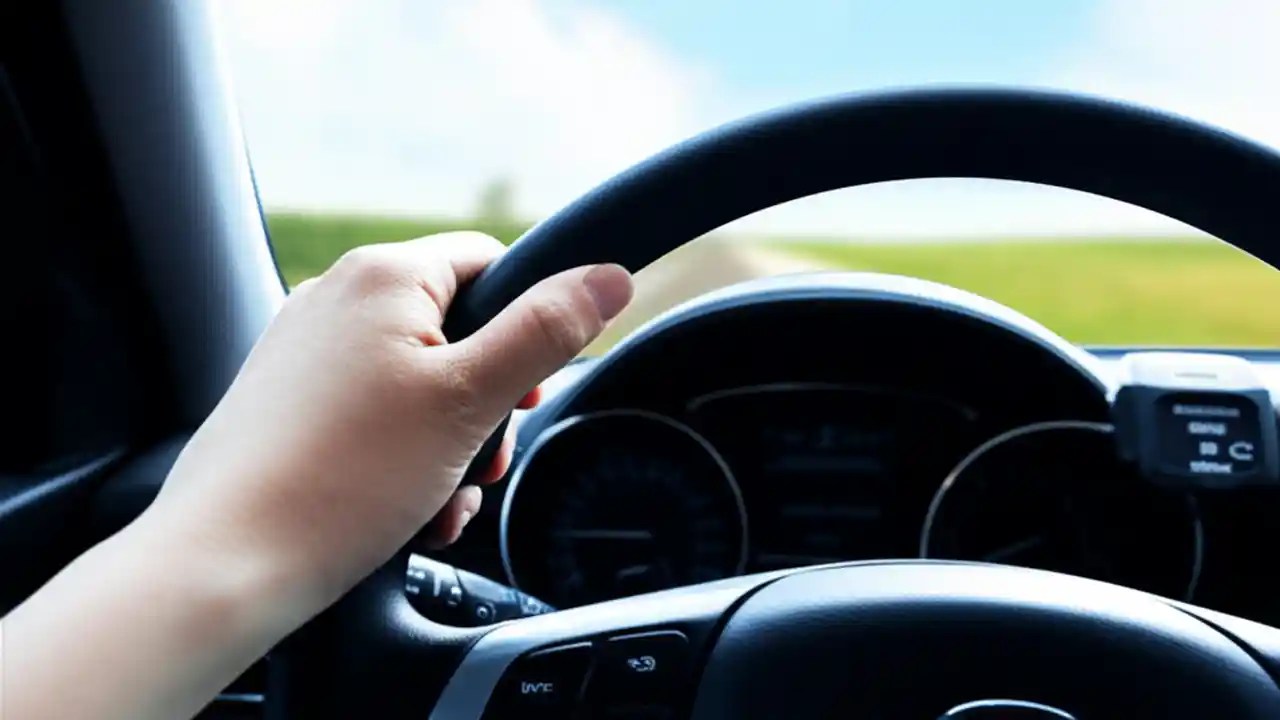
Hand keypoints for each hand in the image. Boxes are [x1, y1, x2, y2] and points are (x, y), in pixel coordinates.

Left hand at [143, 232, 631, 621]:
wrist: (229, 562)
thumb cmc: (342, 479)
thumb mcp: (471, 399)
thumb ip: (547, 331)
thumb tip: (608, 277)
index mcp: (384, 275)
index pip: (492, 262)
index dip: (529, 325)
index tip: (532, 389)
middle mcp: (336, 297)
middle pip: (459, 330)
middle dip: (489, 405)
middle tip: (485, 459)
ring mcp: (306, 350)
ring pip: (421, 383)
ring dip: (452, 444)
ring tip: (441, 499)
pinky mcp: (288, 401)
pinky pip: (374, 414)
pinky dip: (405, 457)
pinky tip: (407, 510)